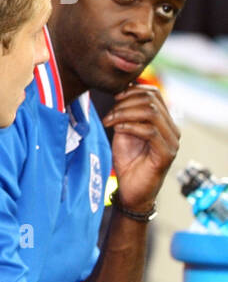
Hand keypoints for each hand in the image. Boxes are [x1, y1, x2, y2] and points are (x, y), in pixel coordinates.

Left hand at [102, 84, 178, 210]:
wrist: (131, 190)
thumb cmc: (128, 161)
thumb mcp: (124, 132)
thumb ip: (125, 114)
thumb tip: (120, 91)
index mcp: (164, 121)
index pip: (154, 93)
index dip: (132, 91)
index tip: (114, 98)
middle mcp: (172, 129)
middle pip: (152, 100)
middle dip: (125, 102)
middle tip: (109, 114)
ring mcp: (171, 142)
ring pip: (151, 113)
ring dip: (125, 114)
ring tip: (110, 121)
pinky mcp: (166, 154)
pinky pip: (150, 132)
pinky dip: (130, 127)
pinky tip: (117, 130)